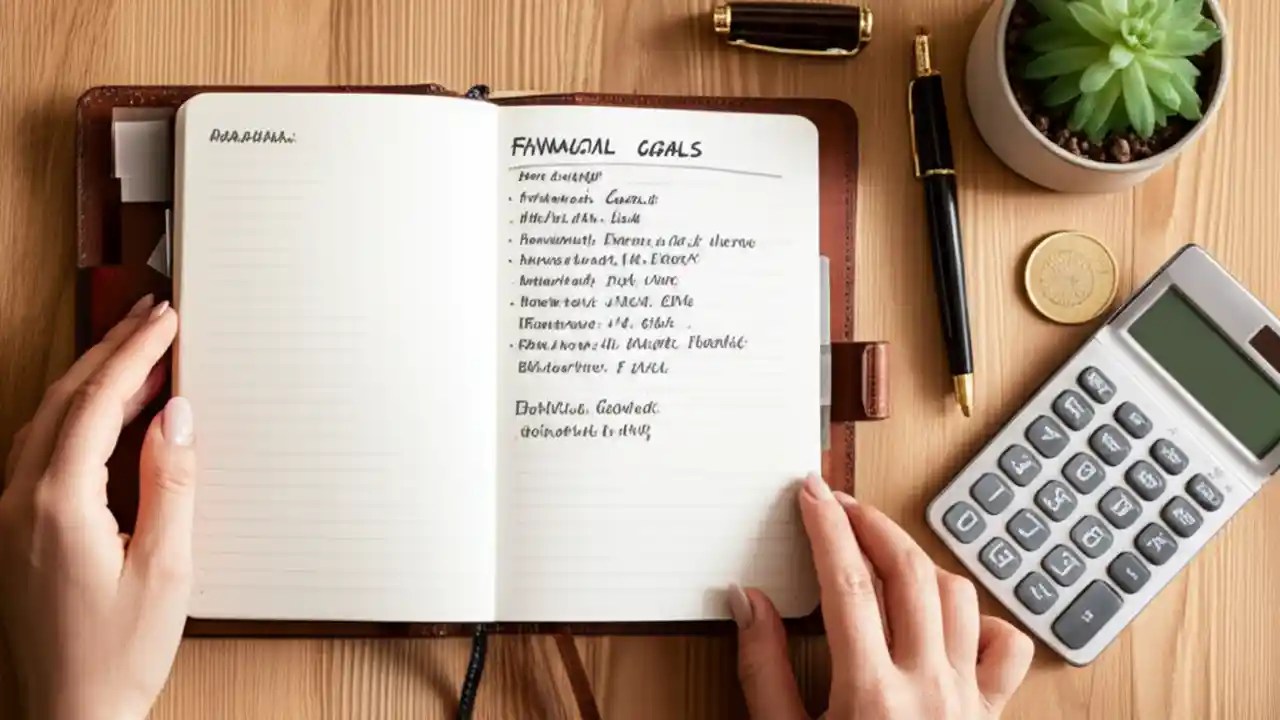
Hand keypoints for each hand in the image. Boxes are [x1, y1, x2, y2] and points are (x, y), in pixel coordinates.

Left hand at [0, 295, 195, 719]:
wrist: (69, 717)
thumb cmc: (118, 655)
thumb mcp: (167, 568)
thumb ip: (172, 483)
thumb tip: (177, 415)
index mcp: (58, 504)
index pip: (97, 402)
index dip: (135, 354)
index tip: (165, 321)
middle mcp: (20, 500)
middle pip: (64, 399)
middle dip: (110, 350)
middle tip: (152, 316)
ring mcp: (9, 515)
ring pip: (45, 419)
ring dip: (89, 378)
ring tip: (135, 352)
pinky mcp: (13, 531)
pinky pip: (38, 449)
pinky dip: (74, 414)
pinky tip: (103, 415)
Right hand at [730, 474, 1033, 718]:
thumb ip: (764, 670)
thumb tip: (748, 602)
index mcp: (871, 695)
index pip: (848, 583)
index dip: (826, 527)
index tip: (809, 494)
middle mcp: (929, 687)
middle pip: (908, 572)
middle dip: (871, 523)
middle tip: (839, 505)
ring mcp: (967, 699)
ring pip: (959, 595)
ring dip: (918, 561)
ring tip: (883, 553)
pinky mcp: (990, 714)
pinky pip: (1005, 647)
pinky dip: (981, 616)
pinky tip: (949, 614)